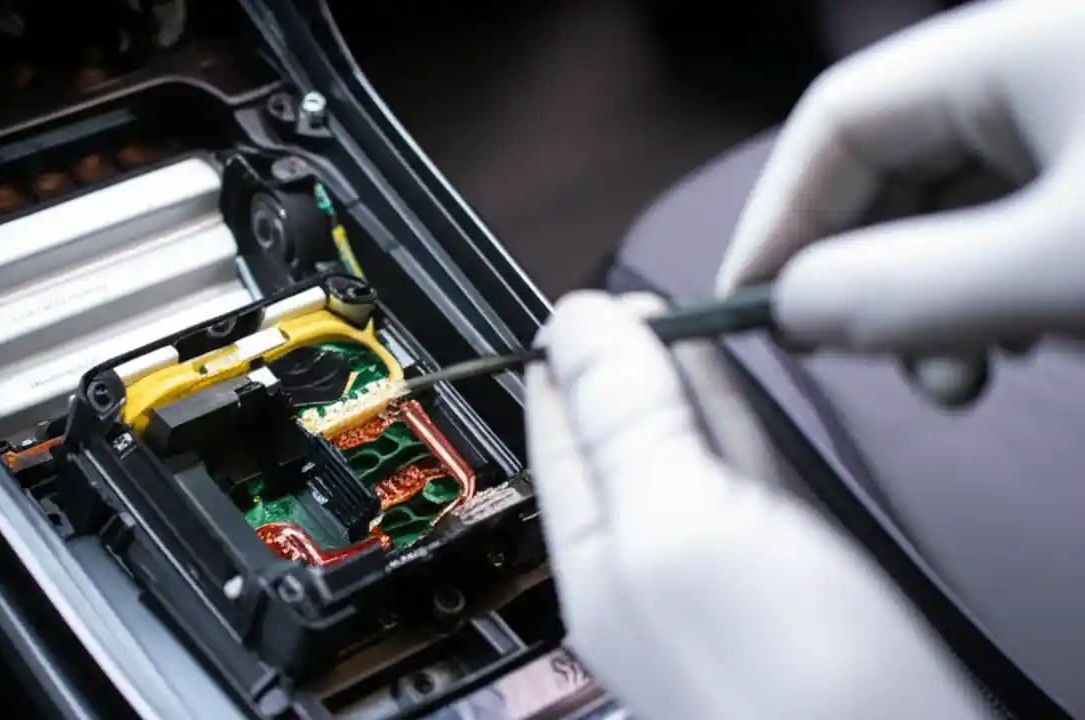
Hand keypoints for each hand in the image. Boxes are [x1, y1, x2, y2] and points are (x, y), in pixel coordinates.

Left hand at [526, 291, 985, 718]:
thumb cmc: (794, 701)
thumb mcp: (679, 529)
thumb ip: (625, 425)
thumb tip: (578, 323)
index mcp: (596, 556)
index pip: (560, 431)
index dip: (568, 355)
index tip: (581, 297)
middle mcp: (647, 569)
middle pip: (616, 440)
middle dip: (615, 366)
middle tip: (628, 305)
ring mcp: (721, 577)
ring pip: (680, 457)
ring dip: (672, 390)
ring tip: (672, 330)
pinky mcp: (790, 588)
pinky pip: (744, 488)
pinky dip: (734, 434)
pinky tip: (738, 409)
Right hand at [718, 0, 1084, 358]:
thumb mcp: (1061, 270)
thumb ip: (909, 289)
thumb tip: (791, 309)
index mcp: (1015, 44)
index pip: (837, 119)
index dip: (777, 219)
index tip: (747, 310)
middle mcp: (1041, 65)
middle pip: (893, 166)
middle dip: (866, 276)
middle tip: (862, 360)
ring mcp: (1083, 116)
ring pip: (957, 206)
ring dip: (932, 300)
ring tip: (958, 379)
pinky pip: (1022, 221)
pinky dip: (994, 290)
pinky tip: (1016, 341)